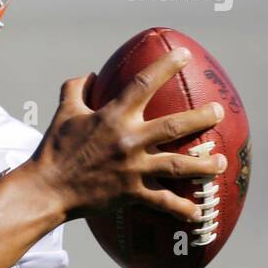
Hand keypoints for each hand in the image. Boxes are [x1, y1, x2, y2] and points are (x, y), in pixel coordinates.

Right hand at [35, 48, 226, 223]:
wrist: (46, 189)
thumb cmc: (54, 149)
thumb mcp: (64, 113)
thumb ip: (76, 89)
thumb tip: (89, 75)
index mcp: (112, 116)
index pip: (143, 84)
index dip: (166, 66)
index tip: (185, 55)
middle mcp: (127, 140)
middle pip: (175, 125)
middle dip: (202, 117)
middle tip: (219, 111)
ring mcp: (132, 168)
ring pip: (178, 164)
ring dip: (204, 164)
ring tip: (221, 162)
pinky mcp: (131, 193)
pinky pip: (162, 202)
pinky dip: (182, 208)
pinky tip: (198, 212)